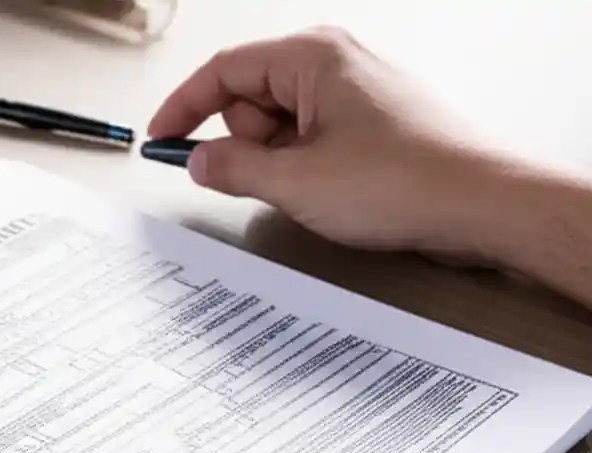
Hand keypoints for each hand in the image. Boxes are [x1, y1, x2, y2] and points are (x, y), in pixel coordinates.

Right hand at [148, 27, 504, 262]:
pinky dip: (302, 165)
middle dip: (243, 142)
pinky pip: (311, 137)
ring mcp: (354, 91)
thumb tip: (199, 161)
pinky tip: (326, 191)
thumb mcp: (294, 181)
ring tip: (308, 189)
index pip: (223, 70)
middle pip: (250, 96)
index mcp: (312, 56)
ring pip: (280, 122)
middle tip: (262, 179)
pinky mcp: (370, 122)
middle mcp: (334, 63)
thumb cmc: (404, 181)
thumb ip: (231, 168)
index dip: (184, 108)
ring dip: (276, 160)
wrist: (481, 204)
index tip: (161, 139)